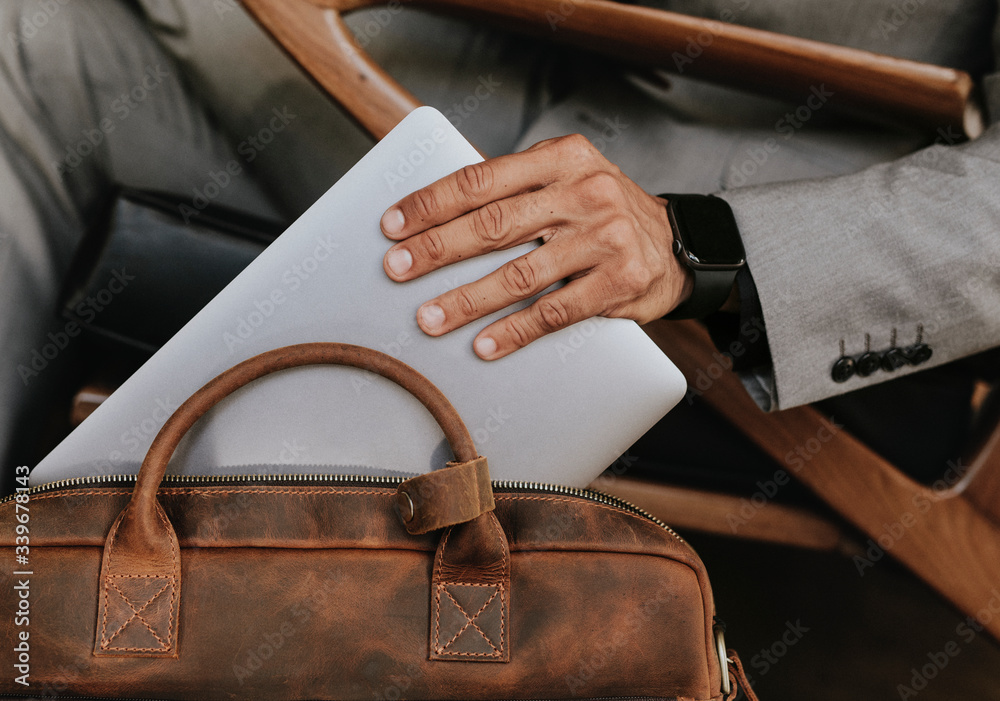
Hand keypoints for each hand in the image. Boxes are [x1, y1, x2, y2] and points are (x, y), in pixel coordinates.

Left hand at [381, 134, 693, 359]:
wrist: (679, 245)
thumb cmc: (602, 214)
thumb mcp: (568, 179)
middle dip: (437, 250)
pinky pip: (556, 312)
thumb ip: (517, 189)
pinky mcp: (620, 283)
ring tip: (428, 319)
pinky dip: (515, 332)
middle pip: (495, 224)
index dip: (432, 203)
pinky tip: (484, 346)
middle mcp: (586, 191)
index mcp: (562, 157)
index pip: (483, 179)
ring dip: (467, 300)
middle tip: (396, 271)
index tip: (392, 225)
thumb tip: (436, 217)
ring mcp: (606, 238)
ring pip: (520, 274)